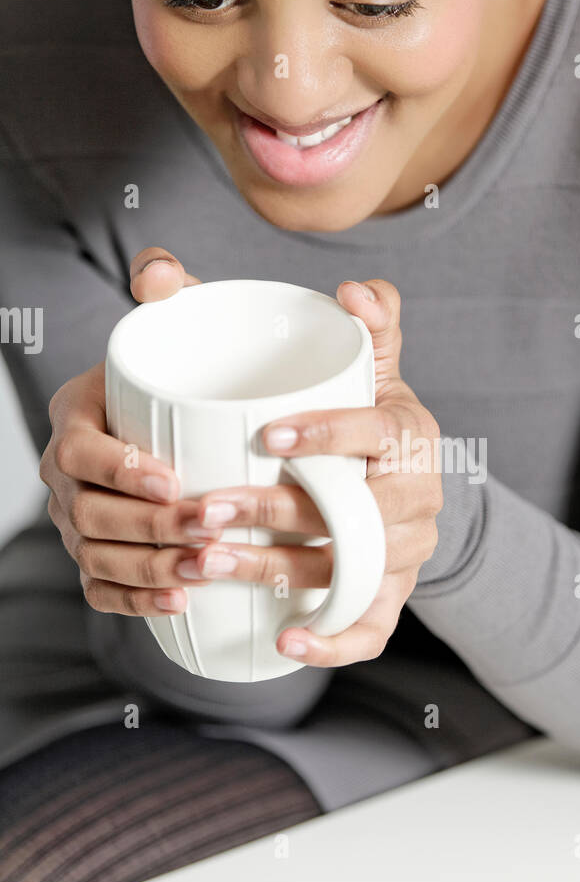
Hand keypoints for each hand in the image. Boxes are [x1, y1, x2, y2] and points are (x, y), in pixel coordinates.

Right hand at [39, 247, 230, 616]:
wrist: (182, 415)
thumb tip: (159, 276)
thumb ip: (167, 287)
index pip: (79, 452)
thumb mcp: (175, 318)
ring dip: (152, 568)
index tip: (172, 478)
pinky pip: (104, 590)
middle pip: (91, 514)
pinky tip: (183, 604)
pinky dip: (137, 601)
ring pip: (99, 557)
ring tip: (207, 568)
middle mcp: (66, 476)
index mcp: (75, 417)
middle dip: (151, 526)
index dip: (120, 470)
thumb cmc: (181, 363)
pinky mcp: (99, 558)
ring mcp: (78, 522)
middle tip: (211, 526)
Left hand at [183, 278, 442, 665]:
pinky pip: (371, 631)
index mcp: (409, 434)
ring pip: (347, 573)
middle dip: (276, 513)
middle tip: (205, 509)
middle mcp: (417, 497)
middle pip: (353, 514)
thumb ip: (361, 318)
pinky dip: (331, 644)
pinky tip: (283, 644)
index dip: (327, 436)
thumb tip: (349, 287)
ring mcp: (406, 554)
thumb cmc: (366, 416)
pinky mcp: (391, 598)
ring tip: (208, 562)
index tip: (265, 437)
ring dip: (276, 573)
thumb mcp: (371, 364)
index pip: (376, 433)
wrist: (401, 485)